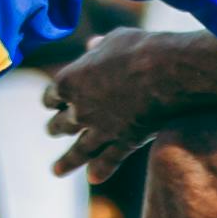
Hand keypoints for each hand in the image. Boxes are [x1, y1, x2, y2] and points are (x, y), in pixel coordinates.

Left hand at [45, 28, 216, 176]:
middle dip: (56, 127)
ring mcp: (101, 130)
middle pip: (60, 124)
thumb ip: (99, 47)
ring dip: (67, 161)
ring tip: (56, 171)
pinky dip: (100, 170)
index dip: (52, 99)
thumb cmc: (139, 48)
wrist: (165, 71)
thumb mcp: (115, 39)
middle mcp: (80, 110)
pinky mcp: (124, 142)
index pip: (52, 95)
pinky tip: (93, 178)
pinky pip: (108, 161)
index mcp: (70, 81)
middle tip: (52, 131)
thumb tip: (92, 44)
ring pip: (79, 151)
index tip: (53, 102)